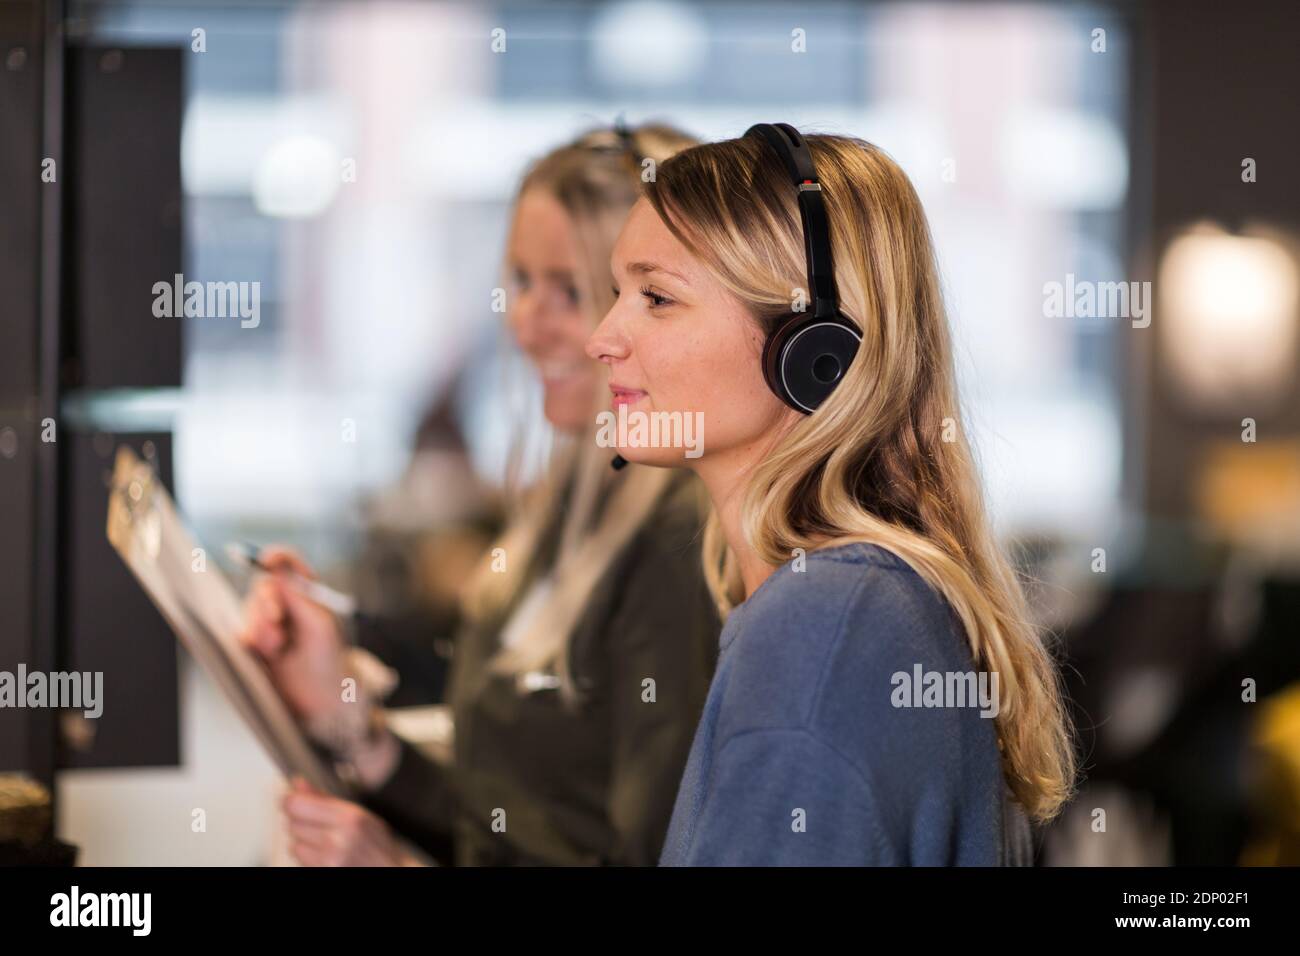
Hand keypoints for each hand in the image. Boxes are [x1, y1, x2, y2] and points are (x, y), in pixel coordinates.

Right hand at [238, 546, 347, 726]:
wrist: (322, 700)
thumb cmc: (330, 660)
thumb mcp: (321, 625)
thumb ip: (299, 597)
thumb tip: (279, 570)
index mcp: (308, 595)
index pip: (288, 566)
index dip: (277, 558)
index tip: (268, 559)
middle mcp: (287, 606)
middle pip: (263, 586)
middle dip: (267, 601)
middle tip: (278, 619)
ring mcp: (270, 626)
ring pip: (250, 610)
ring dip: (262, 626)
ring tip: (280, 647)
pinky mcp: (256, 646)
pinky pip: (242, 632)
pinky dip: (253, 640)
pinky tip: (268, 654)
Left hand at [283, 778, 417, 866]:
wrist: (389, 871)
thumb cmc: (377, 846)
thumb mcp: (359, 815)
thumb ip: (325, 799)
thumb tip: (298, 784)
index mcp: (349, 817)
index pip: (296, 804)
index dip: (292, 801)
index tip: (294, 801)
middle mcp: (338, 839)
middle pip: (293, 823)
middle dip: (303, 823)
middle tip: (322, 826)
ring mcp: (329, 860)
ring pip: (294, 844)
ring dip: (305, 843)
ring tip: (327, 843)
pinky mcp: (323, 872)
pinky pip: (300, 860)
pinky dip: (308, 858)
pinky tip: (327, 856)